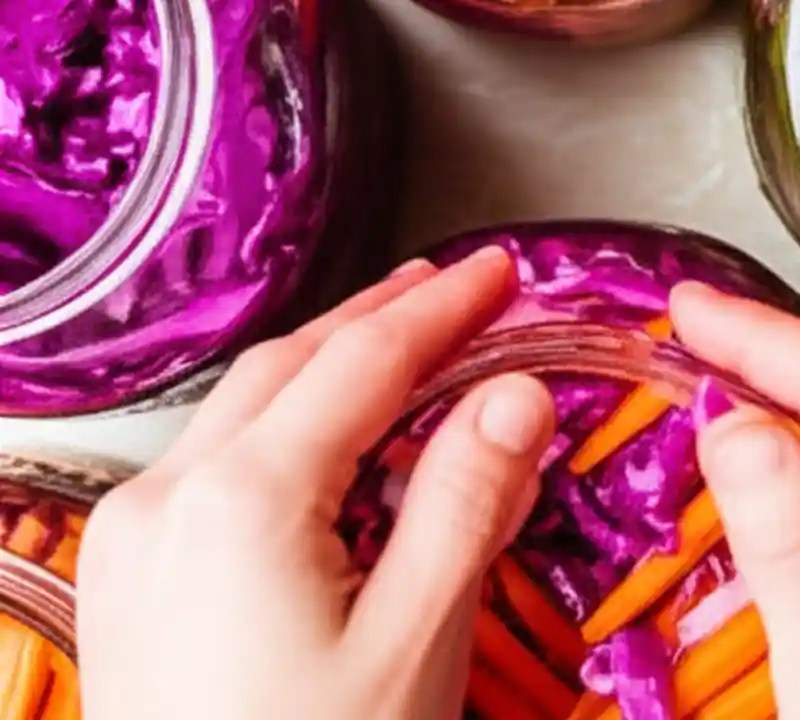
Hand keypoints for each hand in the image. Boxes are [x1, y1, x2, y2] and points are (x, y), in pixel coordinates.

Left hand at [76, 248, 556, 719]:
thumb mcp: (413, 644)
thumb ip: (464, 504)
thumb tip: (514, 397)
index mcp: (243, 502)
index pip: (363, 364)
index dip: (442, 309)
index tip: (498, 273)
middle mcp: (169, 500)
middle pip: (292, 367)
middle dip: (381, 319)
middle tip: (458, 292)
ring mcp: (135, 538)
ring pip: (246, 409)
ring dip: (331, 368)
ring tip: (405, 347)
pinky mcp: (130, 577)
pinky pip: (216, 464)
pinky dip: (287, 430)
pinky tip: (332, 444)